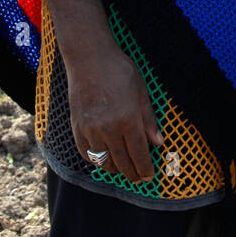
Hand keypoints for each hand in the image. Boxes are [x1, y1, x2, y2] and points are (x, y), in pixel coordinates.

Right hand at [65, 40, 163, 182]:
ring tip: (123, 169)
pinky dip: (96, 160)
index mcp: (127, 120)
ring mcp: (90, 129)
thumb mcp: (141, 92)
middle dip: (132, 174)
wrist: (89, 58)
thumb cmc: (119, 71)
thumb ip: (148, 120)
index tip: (149, 176)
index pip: (138, 154)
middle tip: (138, 178)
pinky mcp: (77, 126)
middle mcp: (108, 129)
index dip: (145, 168)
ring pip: (103, 161)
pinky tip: (103, 159)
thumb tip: (158, 142)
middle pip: (121, 162)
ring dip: (114, 169)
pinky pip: (86, 152)